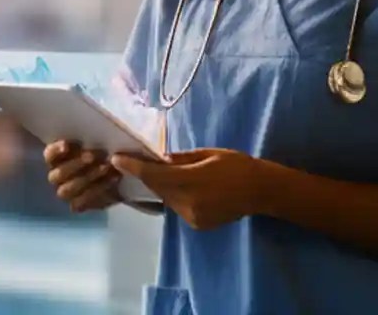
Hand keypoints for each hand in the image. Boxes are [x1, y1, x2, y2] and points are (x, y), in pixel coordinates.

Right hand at [44, 140, 122, 212]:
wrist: (121, 172)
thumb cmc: (103, 152)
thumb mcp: (100, 141)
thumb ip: (92, 140)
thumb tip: (92, 135)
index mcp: (57, 158)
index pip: (49, 155)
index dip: (55, 151)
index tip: (66, 145)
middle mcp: (57, 176)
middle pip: (58, 174)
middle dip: (75, 164)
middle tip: (92, 156)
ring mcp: (66, 192)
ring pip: (67, 190)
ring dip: (87, 178)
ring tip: (106, 167)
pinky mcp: (77, 204)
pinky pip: (80, 203)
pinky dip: (97, 191)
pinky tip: (112, 180)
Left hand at [110, 148, 261, 229]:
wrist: (261, 191)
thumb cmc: (236, 165)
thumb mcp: (207, 153)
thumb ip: (181, 158)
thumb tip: (159, 159)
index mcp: (191, 180)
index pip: (153, 174)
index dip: (132, 166)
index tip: (116, 159)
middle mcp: (188, 202)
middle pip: (157, 187)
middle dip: (147, 174)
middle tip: (135, 160)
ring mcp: (192, 216)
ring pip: (166, 198)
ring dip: (163, 186)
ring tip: (166, 173)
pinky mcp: (197, 224)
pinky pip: (178, 207)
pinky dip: (176, 196)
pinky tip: (186, 187)